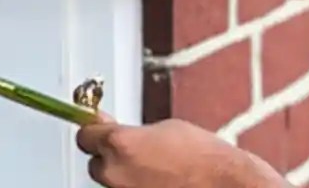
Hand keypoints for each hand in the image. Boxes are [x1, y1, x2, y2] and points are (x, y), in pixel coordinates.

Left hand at [76, 116, 287, 187]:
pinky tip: (156, 180)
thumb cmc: (202, 155)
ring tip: (153, 167)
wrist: (222, 184)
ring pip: (109, 179)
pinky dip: (134, 185)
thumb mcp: (165, 128)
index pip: (85, 135)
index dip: (96, 130)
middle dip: (109, 155)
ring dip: (122, 172)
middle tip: (135, 150)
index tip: (100, 127)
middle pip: (95, 161)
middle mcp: (114, 171)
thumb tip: (110, 128)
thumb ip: (131, 130)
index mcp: (120, 143)